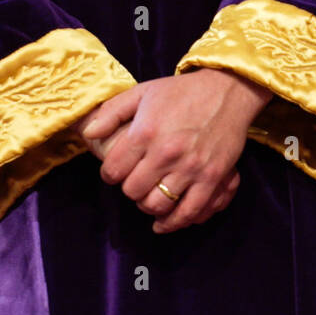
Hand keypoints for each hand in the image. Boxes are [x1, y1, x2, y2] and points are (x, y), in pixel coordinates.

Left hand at [79, 69, 271, 233]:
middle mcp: (166, 153)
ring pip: (158, 205)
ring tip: (148, 197)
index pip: (113, 170)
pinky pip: (189, 212)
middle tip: (134, 182)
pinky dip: (173, 223)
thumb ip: (111, 112)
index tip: (115, 172)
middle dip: (129, 189)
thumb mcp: (142, 92)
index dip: (109, 174)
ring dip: (148, 206)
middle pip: (133, 191)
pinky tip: (163, 223)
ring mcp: (190, 168)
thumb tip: (88, 133)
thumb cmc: (180, 91)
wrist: (226, 91)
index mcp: (145, 132)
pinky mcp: (212, 178)